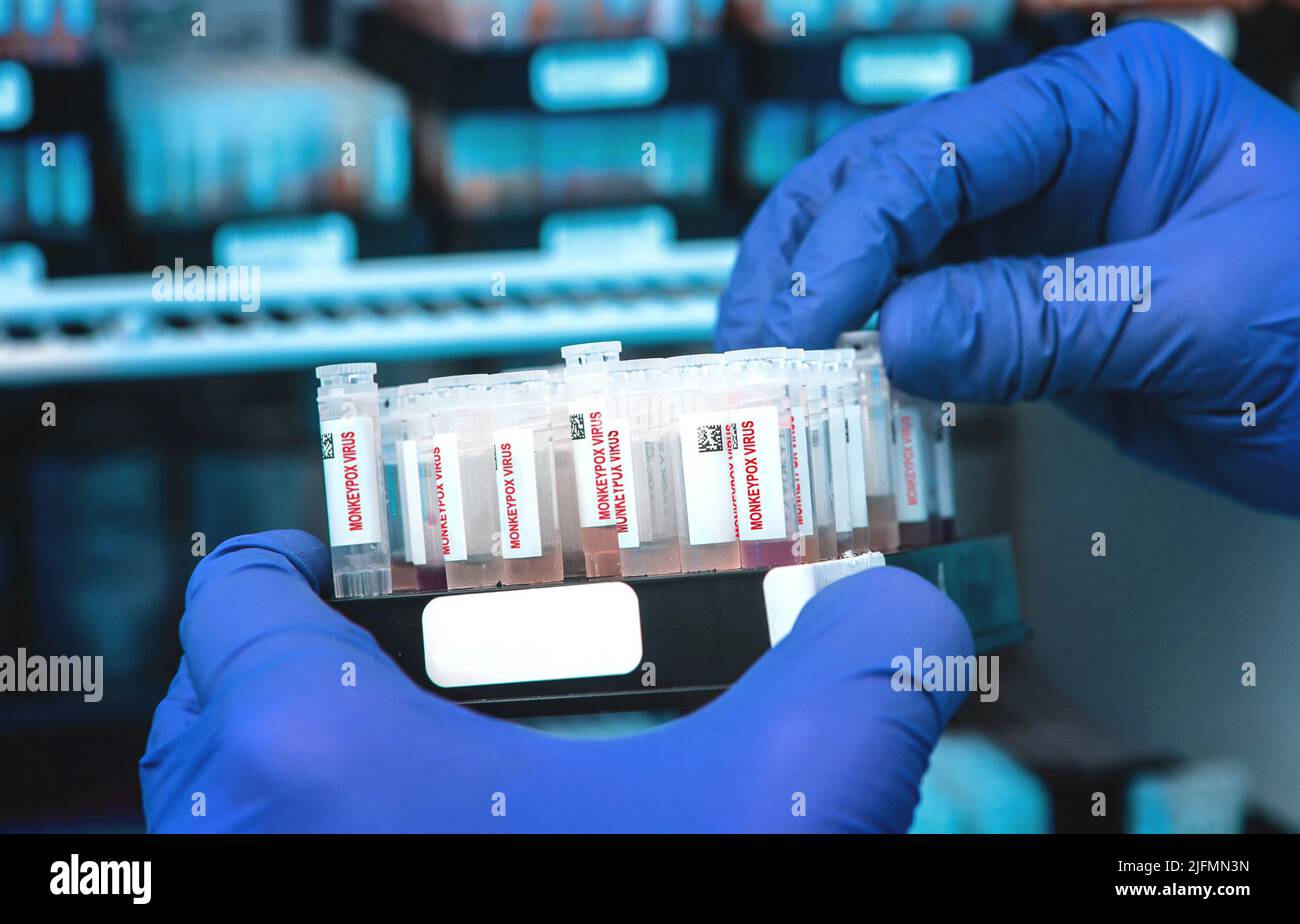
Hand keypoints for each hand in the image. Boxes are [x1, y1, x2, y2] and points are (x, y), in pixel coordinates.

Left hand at [140, 530, 970, 831]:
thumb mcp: (779, 810)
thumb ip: (855, 673)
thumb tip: (903, 611)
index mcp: (321, 763)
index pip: (243, 600)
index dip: (295, 561)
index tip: (346, 565)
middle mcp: (244, 850)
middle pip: (216, 705)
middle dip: (294, 665)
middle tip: (392, 656)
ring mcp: (250, 917)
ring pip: (215, 814)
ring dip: (289, 775)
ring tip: (406, 765)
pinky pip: (251, 874)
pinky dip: (311, 849)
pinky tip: (430, 853)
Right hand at [716, 22, 1299, 513]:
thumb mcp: (1206, 315)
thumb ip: (1047, 320)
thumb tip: (900, 335)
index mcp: (1108, 109)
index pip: (942, 154)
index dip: (859, 236)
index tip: (807, 318)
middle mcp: (1053, 159)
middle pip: (884, 185)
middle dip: (810, 260)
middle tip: (757, 342)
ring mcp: (1029, 236)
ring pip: (884, 253)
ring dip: (818, 306)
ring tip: (767, 366)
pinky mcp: (1020, 308)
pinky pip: (918, 321)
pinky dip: (866, 356)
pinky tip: (832, 386)